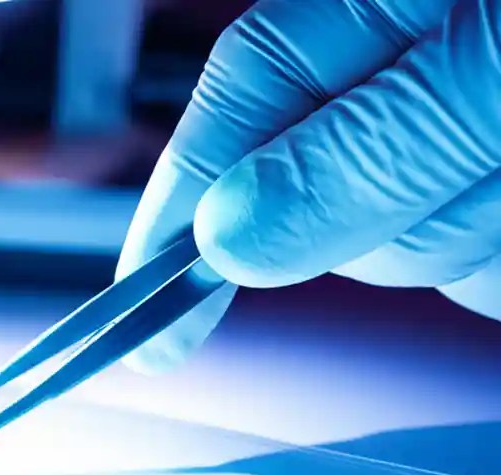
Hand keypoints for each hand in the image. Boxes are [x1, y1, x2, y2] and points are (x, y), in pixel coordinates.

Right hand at [118, 0, 500, 373]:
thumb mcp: (486, 73)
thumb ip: (359, 154)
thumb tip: (225, 239)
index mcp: (367, 16)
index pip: (228, 116)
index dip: (174, 215)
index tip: (140, 314)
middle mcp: (400, 83)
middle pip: (321, 207)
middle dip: (394, 221)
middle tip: (486, 163)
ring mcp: (453, 150)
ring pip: (404, 258)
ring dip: (474, 238)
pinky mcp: (497, 206)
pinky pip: (477, 284)